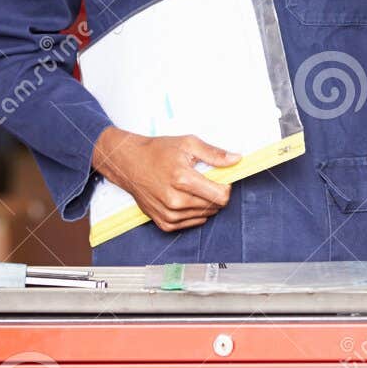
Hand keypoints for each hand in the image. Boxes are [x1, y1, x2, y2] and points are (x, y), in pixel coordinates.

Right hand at [91, 126, 239, 232]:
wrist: (129, 163)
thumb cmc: (158, 151)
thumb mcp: (188, 144)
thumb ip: (215, 154)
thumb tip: (236, 159)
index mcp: (183, 179)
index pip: (221, 196)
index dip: (226, 187)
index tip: (222, 179)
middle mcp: (175, 200)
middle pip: (214, 206)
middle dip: (216, 194)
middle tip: (205, 181)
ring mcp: (168, 214)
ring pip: (204, 216)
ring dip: (206, 204)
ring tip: (193, 188)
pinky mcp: (163, 223)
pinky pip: (191, 223)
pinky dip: (195, 213)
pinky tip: (187, 199)